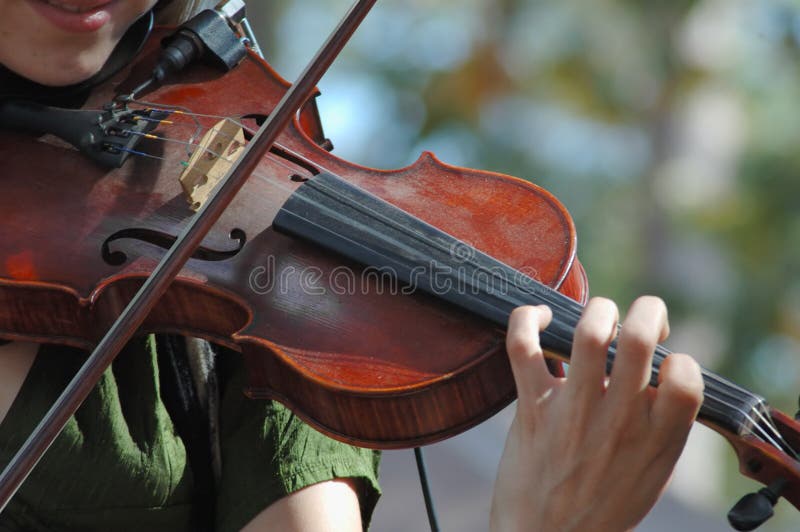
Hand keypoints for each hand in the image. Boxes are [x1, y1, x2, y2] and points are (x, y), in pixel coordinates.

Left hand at [490, 296, 703, 531]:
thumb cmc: (602, 505)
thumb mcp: (653, 473)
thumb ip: (663, 424)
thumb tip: (666, 372)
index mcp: (657, 437)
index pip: (686, 375)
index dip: (681, 359)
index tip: (668, 364)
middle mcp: (618, 419)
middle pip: (638, 339)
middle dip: (646, 310)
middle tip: (641, 315)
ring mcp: (573, 410)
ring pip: (589, 334)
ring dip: (598, 310)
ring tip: (599, 315)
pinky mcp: (531, 407)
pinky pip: (523, 348)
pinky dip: (527, 318)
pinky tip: (539, 315)